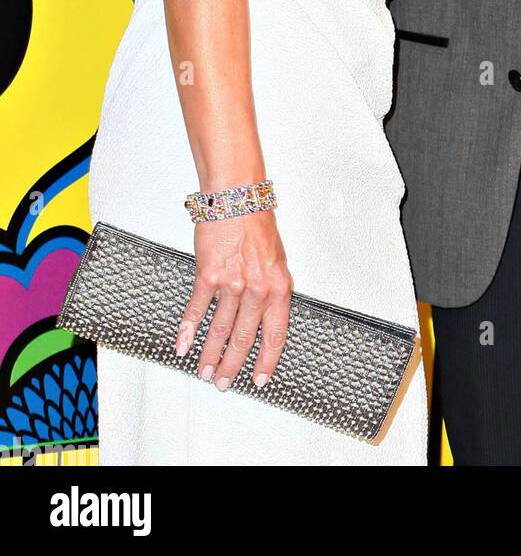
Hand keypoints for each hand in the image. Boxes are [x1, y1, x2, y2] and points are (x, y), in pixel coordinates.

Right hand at [176, 210, 292, 390]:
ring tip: (204, 370)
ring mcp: (232, 284)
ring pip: (220, 329)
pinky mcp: (209, 276)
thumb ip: (271, 289)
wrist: (238, 198)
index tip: (259, 379)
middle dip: (232, 365)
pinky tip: (184, 344)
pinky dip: (188, 330)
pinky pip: (197, 310)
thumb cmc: (257, 223)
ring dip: (210, 354)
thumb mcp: (276, 259)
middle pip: (244, 338)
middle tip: (223, 381)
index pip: (275, 335)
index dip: (267, 361)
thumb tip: (264, 318)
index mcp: (278, 287)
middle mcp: (257, 289)